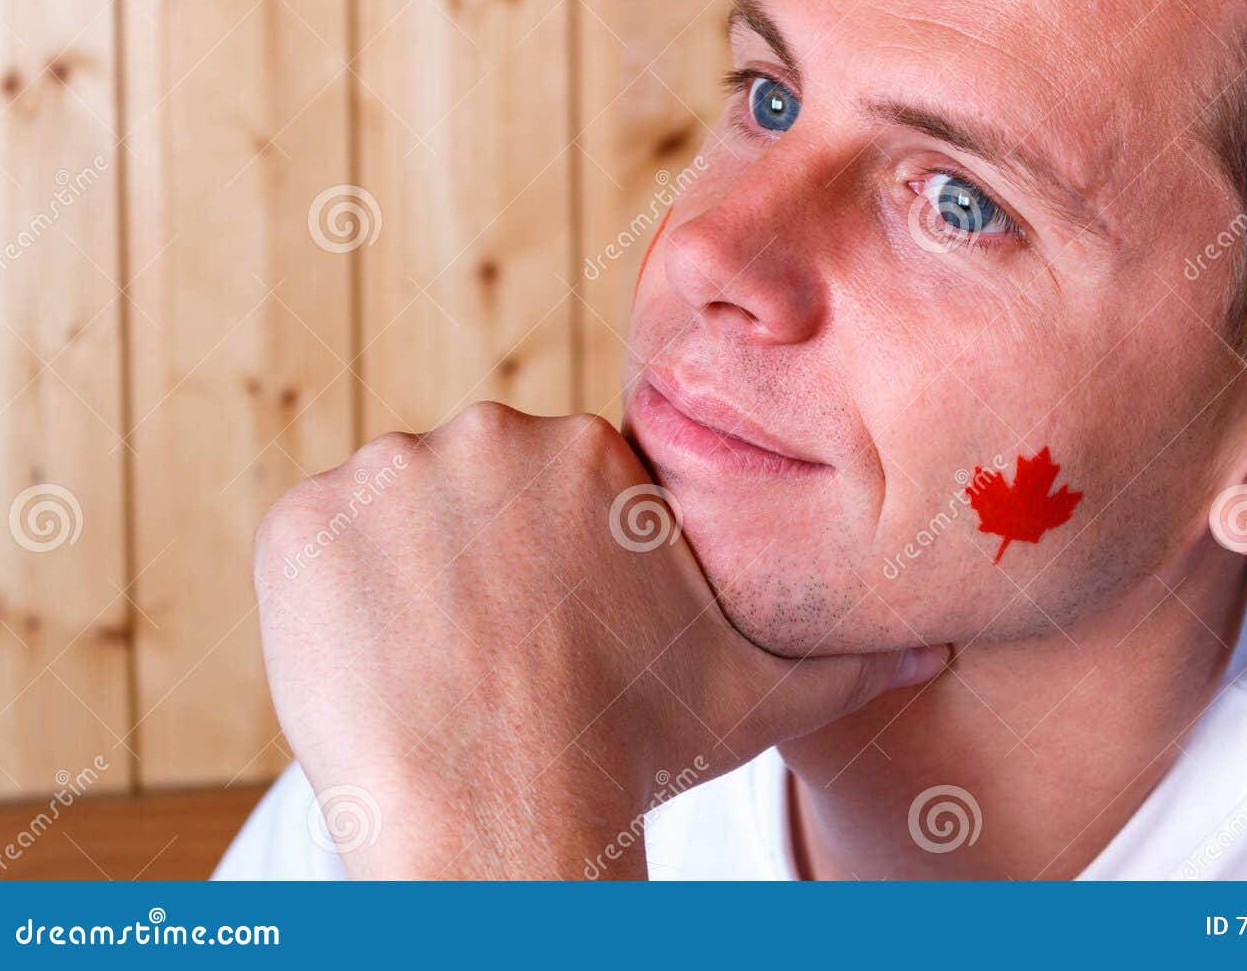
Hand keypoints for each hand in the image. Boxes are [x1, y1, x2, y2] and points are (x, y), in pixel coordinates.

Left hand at [251, 403, 945, 877]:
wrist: (501, 811)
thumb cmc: (633, 750)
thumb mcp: (761, 695)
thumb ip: (845, 654)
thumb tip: (943, 649)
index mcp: (597, 459)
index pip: (557, 496)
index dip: (551, 570)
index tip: (548, 634)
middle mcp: (495, 436)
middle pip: (476, 492)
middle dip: (480, 560)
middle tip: (491, 653)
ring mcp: (389, 472)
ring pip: (395, 513)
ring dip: (407, 573)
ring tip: (435, 663)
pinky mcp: (303, 520)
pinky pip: (314, 540)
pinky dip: (331, 592)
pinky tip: (374, 658)